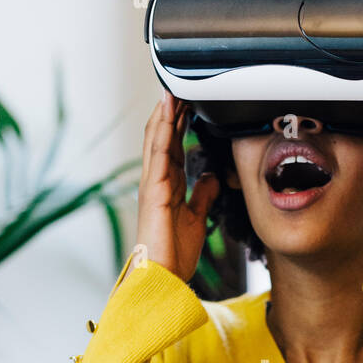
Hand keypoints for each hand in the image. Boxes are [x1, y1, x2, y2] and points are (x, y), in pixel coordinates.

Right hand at [130, 90, 218, 282]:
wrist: (164, 277)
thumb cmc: (174, 254)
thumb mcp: (196, 218)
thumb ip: (202, 196)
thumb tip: (210, 177)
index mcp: (167, 187)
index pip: (172, 147)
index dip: (179, 123)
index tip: (188, 102)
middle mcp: (157, 182)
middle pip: (162, 137)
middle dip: (170, 111)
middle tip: (179, 85)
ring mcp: (152, 184)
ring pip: (157, 140)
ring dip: (164, 113)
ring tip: (172, 88)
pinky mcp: (153, 191)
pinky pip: (158, 154)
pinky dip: (161, 130)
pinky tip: (167, 112)